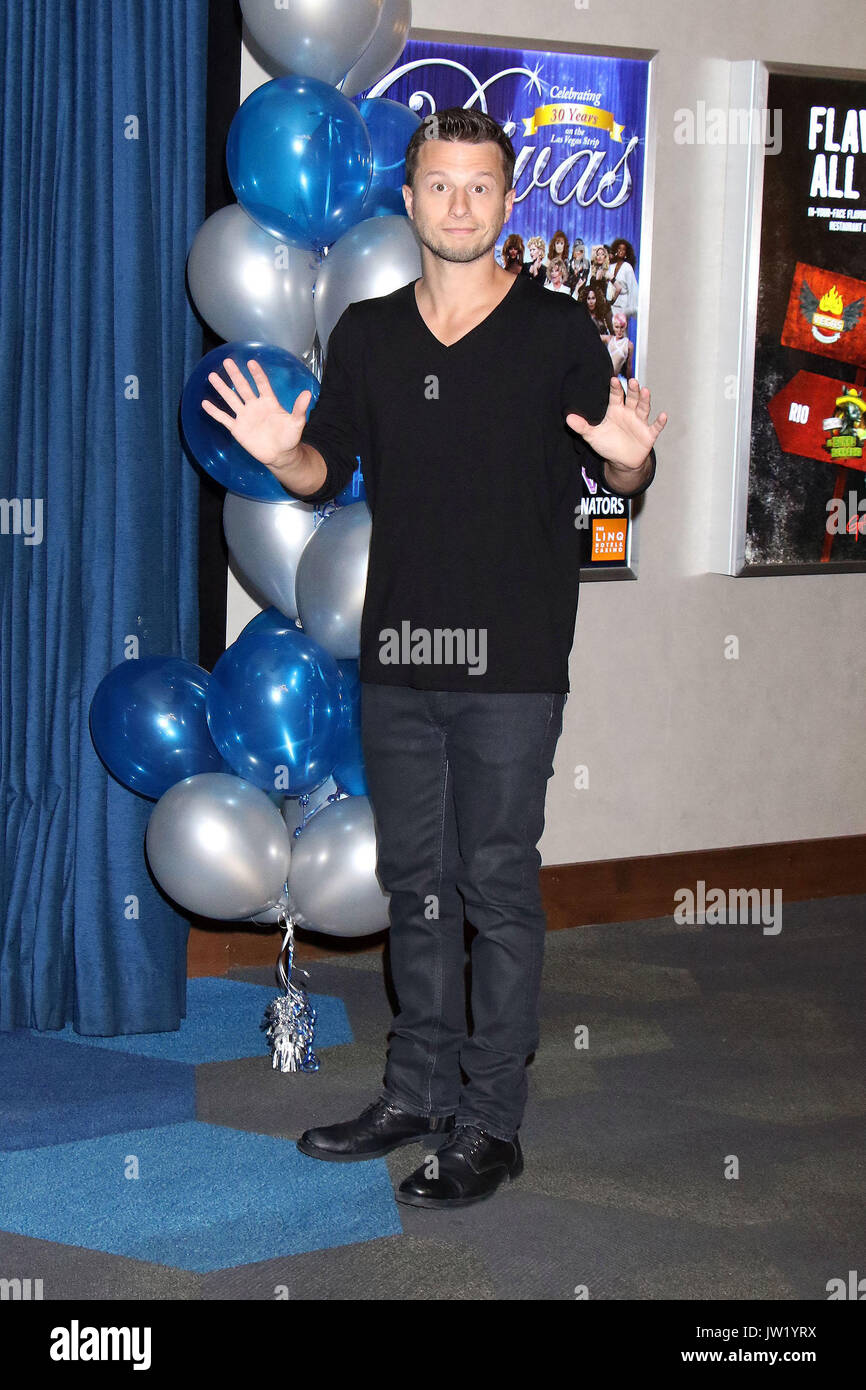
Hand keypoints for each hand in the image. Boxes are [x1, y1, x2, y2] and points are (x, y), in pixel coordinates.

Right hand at [200, 357, 310, 471]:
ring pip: (231, 399)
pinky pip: (224, 418)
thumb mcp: (296, 423)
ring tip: (212, 376)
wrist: (280, 455)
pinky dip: (215, 412)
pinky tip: (204, 403)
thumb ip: (300, 408)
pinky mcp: (237, 428)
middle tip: (227, 361)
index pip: (262, 384)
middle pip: (243, 387)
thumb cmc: (289, 438)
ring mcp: (245, 416)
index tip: (251, 362)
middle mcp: (255, 406)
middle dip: (235, 375)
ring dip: (222, 388)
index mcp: (269, 402)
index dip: (257, 374)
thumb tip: (308, 393)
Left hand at [566, 377, 666, 472]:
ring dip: (645, 400)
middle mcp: (629, 413)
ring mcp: (640, 422)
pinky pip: (655, 427)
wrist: (622, 461)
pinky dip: (660, 422)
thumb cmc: (608, 444)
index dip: (615, 388)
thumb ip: (582, 427)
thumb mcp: (593, 436)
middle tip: (632, 381)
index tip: (613, 380)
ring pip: (643, 408)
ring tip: (645, 391)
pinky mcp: (648, 434)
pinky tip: (663, 415)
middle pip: (631, 398)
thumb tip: (567, 419)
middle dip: (632, 390)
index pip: (615, 396)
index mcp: (616, 410)